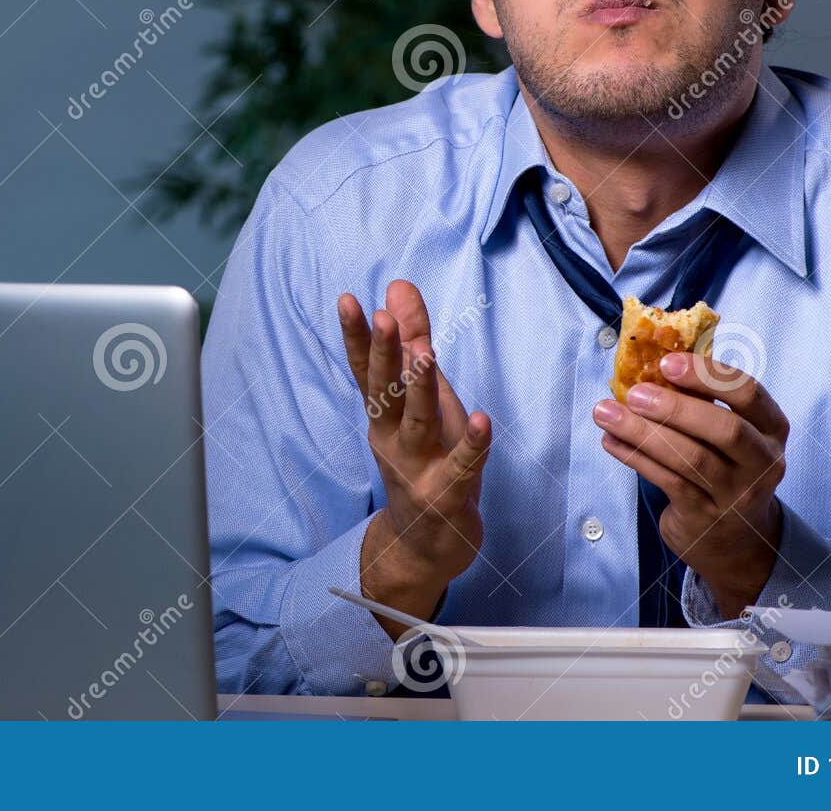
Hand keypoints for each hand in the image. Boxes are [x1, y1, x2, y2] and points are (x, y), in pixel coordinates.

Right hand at [338, 280, 491, 636]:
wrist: (425, 545)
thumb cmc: (425, 456)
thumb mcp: (419, 396)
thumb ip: (411, 339)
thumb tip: (398, 286)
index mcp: (383, 412)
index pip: (365, 369)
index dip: (356, 336)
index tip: (349, 300)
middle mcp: (391, 437)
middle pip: (384, 391)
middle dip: (382, 354)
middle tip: (380, 318)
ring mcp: (417, 468)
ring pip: (418, 423)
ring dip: (421, 389)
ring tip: (426, 355)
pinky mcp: (447, 496)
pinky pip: (461, 467)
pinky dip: (472, 445)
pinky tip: (481, 419)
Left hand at [591, 351, 788, 618]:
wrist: (734, 539)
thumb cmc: (723, 466)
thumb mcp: (728, 434)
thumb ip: (701, 401)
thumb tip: (647, 363)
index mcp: (771, 428)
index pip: (749, 394)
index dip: (707, 375)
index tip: (667, 363)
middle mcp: (763, 462)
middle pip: (726, 429)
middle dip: (676, 408)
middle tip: (634, 393)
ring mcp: (737, 494)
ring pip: (690, 458)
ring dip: (643, 432)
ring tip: (605, 413)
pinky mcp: (706, 517)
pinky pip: (667, 481)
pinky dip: (635, 458)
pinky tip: (610, 441)